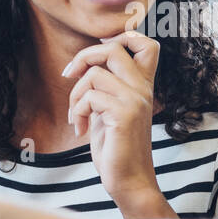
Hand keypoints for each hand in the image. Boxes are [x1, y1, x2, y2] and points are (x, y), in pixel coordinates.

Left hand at [62, 31, 170, 217]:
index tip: (98, 54)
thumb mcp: (110, 111)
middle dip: (84, 57)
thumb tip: (83, 65)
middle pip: (114, 48)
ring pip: (95, 73)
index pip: (147, 44)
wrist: (130, 181)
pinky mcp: (124, 115)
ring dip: (75, 95)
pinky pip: (90, 97)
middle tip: (70, 76)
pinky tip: (81, 130)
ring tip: (77, 116)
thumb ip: (106, 88)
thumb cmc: (116, 148)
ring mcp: (135, 100)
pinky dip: (78, 112)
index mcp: (143, 86)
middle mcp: (143, 89)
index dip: (123, 36)